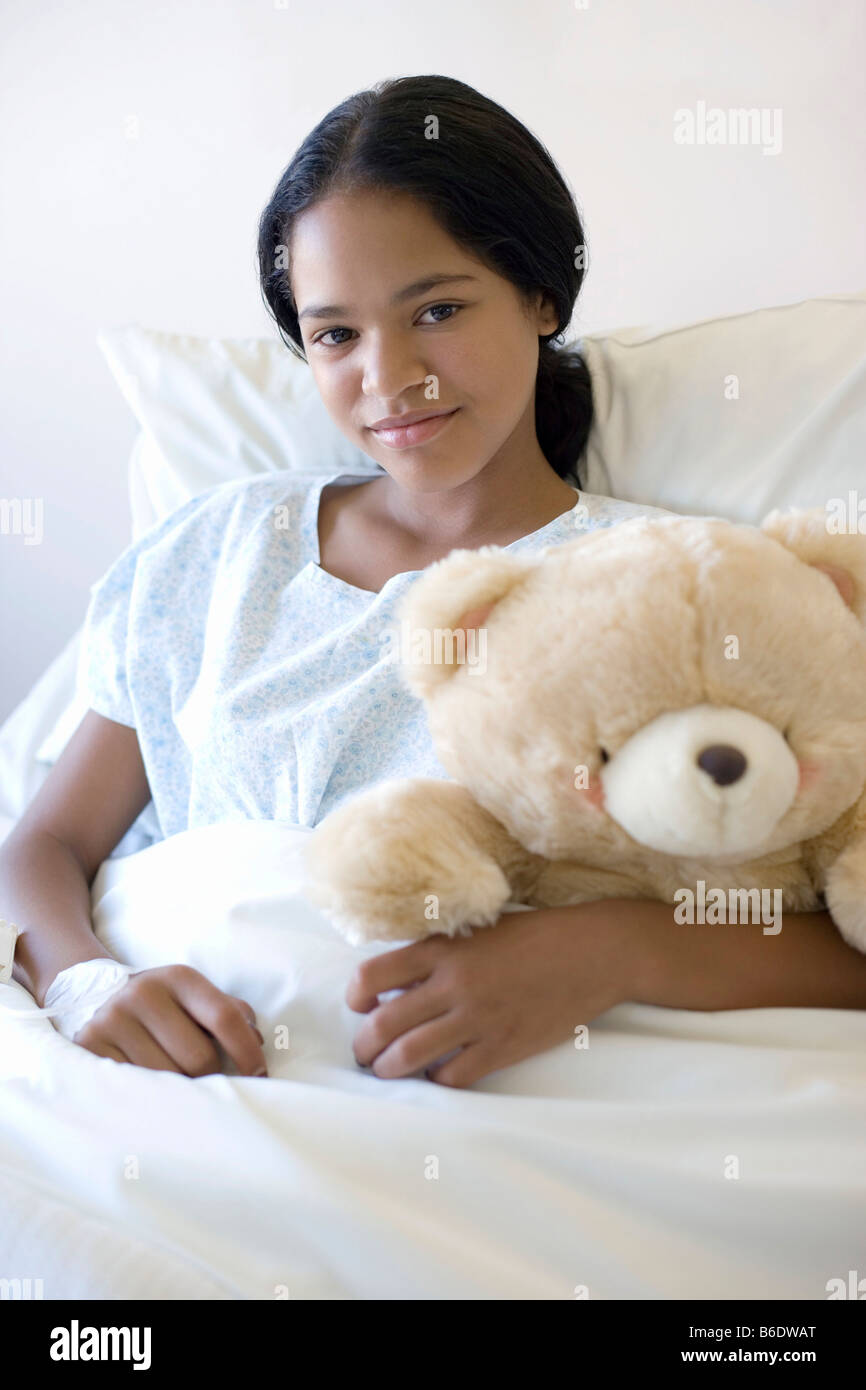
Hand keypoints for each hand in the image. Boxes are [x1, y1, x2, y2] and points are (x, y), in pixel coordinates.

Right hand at [72, 964, 267, 1077]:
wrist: (99, 999)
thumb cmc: (165, 1007)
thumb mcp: (196, 998)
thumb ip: (232, 1014)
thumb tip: (259, 1042)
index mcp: (179, 978)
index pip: (225, 1018)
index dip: (248, 1052)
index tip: (260, 1076)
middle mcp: (144, 993)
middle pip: (199, 1058)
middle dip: (210, 1077)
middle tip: (205, 1083)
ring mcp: (113, 1019)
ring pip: (168, 1079)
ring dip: (180, 1092)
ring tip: (175, 1086)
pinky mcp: (90, 1046)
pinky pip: (135, 1087)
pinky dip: (149, 1097)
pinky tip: (151, 1093)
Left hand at [346, 903, 635, 1087]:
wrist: (592, 952)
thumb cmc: (536, 936)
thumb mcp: (479, 930)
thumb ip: (440, 954)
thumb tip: (400, 983)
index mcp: (443, 949)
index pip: (373, 974)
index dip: (356, 996)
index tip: (361, 1005)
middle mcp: (453, 984)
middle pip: (383, 1024)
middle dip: (364, 1045)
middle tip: (364, 1052)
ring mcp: (478, 1018)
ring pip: (410, 1055)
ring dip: (389, 1068)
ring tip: (387, 1070)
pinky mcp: (503, 1046)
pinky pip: (454, 1076)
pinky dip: (437, 1081)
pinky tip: (437, 1076)